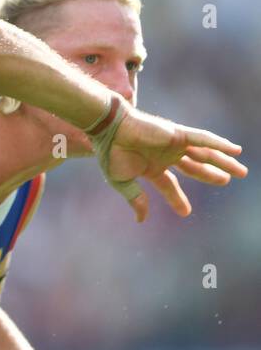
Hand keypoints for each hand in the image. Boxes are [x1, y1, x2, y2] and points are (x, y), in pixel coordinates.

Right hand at [100, 105, 246, 221]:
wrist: (108, 130)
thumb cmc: (111, 153)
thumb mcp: (123, 181)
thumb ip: (135, 199)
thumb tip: (141, 220)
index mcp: (152, 167)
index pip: (170, 184)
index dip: (177, 199)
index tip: (185, 213)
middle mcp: (166, 155)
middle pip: (195, 166)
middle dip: (211, 174)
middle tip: (226, 181)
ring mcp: (174, 144)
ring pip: (205, 154)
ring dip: (224, 162)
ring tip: (241, 171)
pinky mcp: (178, 134)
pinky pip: (204, 139)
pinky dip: (220, 144)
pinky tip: (236, 151)